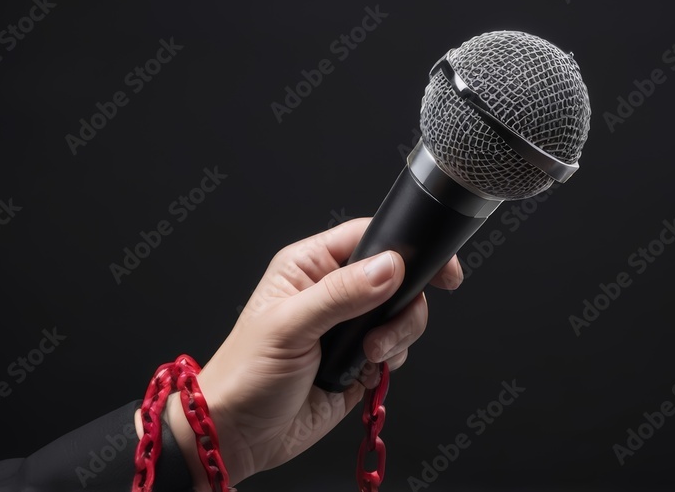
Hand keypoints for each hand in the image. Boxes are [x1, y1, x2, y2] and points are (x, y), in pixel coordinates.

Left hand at [138, 218, 462, 488]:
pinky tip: (364, 373)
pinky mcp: (360, 361)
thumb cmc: (244, 375)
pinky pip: (397, 350)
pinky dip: (391, 361)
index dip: (404, 246)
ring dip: (396, 337)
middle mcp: (332, 292)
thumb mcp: (289, 326)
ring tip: (367, 356)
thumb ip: (341, 294)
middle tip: (384, 329)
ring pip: (401, 315)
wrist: (239, 437)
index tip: (435, 266)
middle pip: (396, 277)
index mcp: (309, 266)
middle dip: (403, 305)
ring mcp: (348, 327)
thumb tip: (389, 267)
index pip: (367, 237)